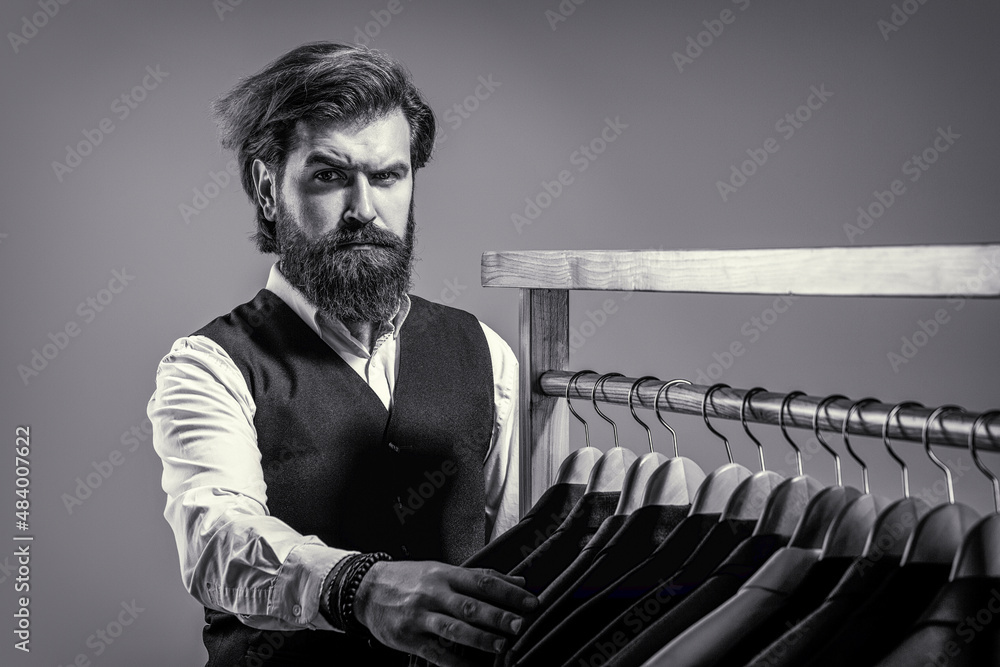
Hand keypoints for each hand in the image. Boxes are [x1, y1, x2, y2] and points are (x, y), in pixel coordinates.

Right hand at [353, 560, 538, 665]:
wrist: (366, 589)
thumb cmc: (410, 579)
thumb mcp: (442, 571)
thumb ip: (479, 578)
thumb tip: (517, 582)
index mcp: (445, 574)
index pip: (483, 581)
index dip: (508, 592)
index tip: (531, 601)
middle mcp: (434, 593)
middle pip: (471, 605)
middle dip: (498, 616)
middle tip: (521, 625)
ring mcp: (420, 616)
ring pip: (454, 628)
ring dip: (480, 639)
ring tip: (502, 646)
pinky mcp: (409, 637)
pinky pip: (436, 652)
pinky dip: (456, 661)